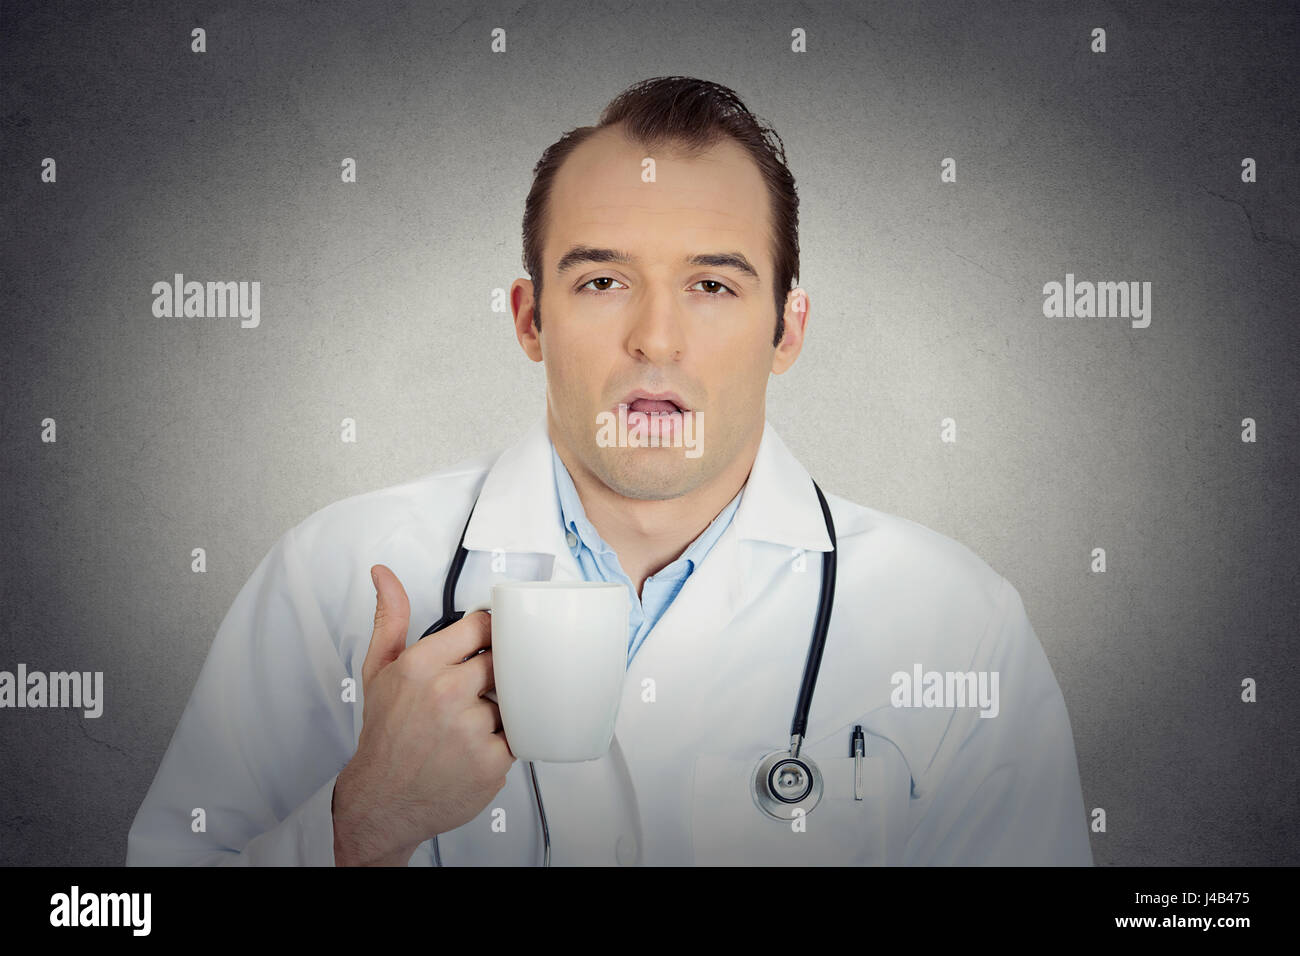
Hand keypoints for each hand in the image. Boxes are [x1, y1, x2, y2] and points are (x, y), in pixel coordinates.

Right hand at [331, 564, 514, 865]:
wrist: (383, 801)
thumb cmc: (385, 733)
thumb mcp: (379, 671)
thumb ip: (390, 618)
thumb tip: (383, 573)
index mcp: (420, 665)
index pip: (481, 627)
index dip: (489, 635)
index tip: (488, 644)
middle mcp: (445, 693)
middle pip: (502, 661)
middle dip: (492, 675)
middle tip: (474, 691)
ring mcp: (471, 728)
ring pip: (511, 699)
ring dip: (499, 710)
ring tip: (470, 725)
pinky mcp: (491, 762)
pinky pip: (518, 735)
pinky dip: (504, 741)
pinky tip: (477, 748)